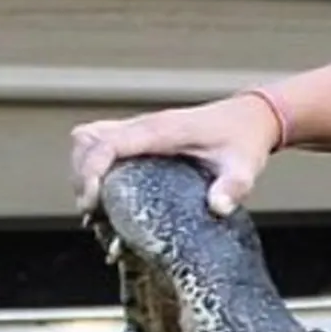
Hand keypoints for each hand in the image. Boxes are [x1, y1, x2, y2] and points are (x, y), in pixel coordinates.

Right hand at [70, 92, 283, 217]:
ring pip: (89, 140)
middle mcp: (144, 127)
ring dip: (83, 171)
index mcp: (163, 131)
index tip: (91, 203)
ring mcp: (140, 130)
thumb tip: (218, 207)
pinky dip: (95, 167)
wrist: (249, 119)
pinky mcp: (140, 138)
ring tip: (97, 207)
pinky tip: (107, 196)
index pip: (109, 143)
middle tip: (94, 212)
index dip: (91, 171)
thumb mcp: (244, 167)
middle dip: (81, 175)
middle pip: (87, 140)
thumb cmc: (244, 141)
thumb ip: (234, 187)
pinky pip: (103, 145)